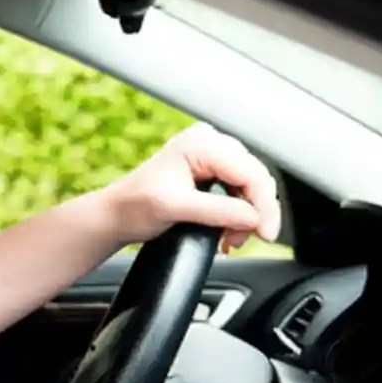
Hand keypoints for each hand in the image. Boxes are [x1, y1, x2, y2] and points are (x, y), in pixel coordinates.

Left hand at [103, 123, 280, 251]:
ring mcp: (212, 156)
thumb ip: (218, 211)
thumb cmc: (133, 205)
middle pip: (255, 179)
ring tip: (230, 239)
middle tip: (241, 240)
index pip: (250, 172)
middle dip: (255, 214)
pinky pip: (239, 192)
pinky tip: (228, 232)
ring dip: (246, 217)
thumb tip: (254, 217)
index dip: (264, 205)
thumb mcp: (175, 208)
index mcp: (201, 143)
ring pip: (250, 187)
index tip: (265, 233)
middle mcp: (210, 143)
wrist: (116, 214)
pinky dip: (238, 215)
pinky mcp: (212, 171)